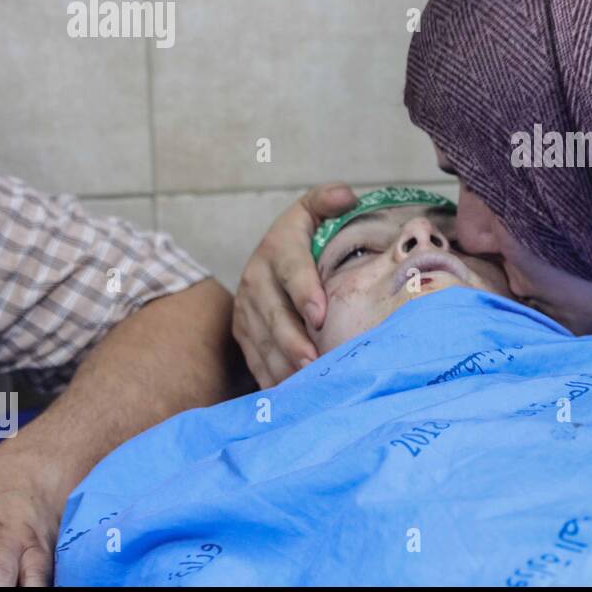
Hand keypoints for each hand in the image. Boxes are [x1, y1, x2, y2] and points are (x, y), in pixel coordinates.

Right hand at [233, 182, 356, 387]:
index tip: (320, 315)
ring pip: (262, 341)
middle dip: (292, 340)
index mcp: (278, 247)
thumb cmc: (305, 237)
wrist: (269, 258)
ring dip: (282, 364)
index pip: (290, 268)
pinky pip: (255, 359)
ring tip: (305, 384)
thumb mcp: (312, 211)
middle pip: (273, 314)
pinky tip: (292, 396)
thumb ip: (328, 201)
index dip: (304, 291)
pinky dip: (272, 378)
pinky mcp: (243, 333)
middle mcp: (256, 279)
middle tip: (314, 362)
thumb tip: (347, 196)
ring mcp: (246, 310)